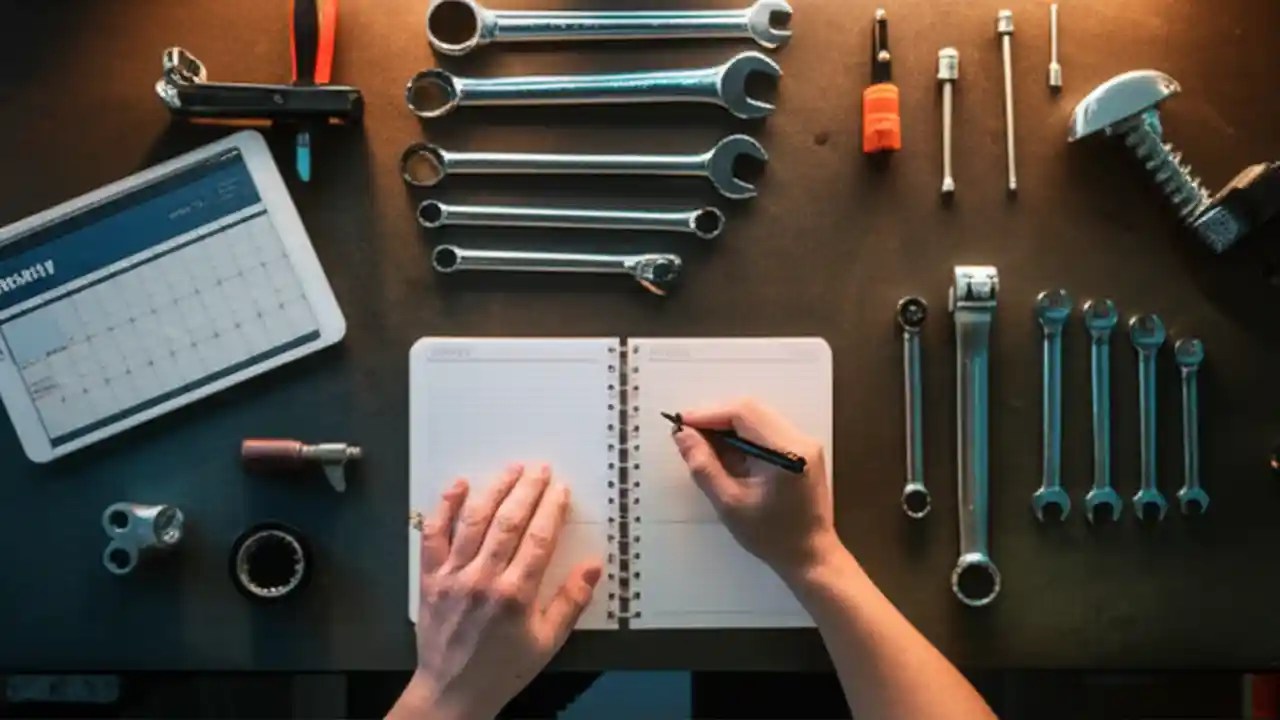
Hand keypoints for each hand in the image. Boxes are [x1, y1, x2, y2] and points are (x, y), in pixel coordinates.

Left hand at [390, 465, 601, 719]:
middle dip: (527, 491)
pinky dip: (444, 508)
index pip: (539, 538)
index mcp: (516, 594)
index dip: (551, 509)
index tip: (560, 490)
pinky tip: (458, 486)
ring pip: (475, 522)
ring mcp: (454, 576)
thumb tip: (593, 565)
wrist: (452, 692)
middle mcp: (484, 579)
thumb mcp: (547, 641)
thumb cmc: (503, 669)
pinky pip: (434, 536)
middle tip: (540, 469)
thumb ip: (571, 601)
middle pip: (508, 522)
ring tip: (510, 470)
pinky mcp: (430, 579)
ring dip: (495, 491)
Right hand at [672, 399, 838, 582]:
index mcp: (787, 451)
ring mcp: (804, 443)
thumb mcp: (729, 503)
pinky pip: (766, 430)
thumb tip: (682, 435)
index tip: (681, 423)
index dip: (708, 414)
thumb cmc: (771, 536)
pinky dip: (741, 435)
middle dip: (715, 417)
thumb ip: (704, 466)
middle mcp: (800, 439)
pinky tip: (725, 451)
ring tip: (702, 443)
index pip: (743, 413)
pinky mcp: (802, 451)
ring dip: (727, 426)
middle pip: (751, 410)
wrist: (810, 556)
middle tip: (688, 433)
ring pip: (757, 418)